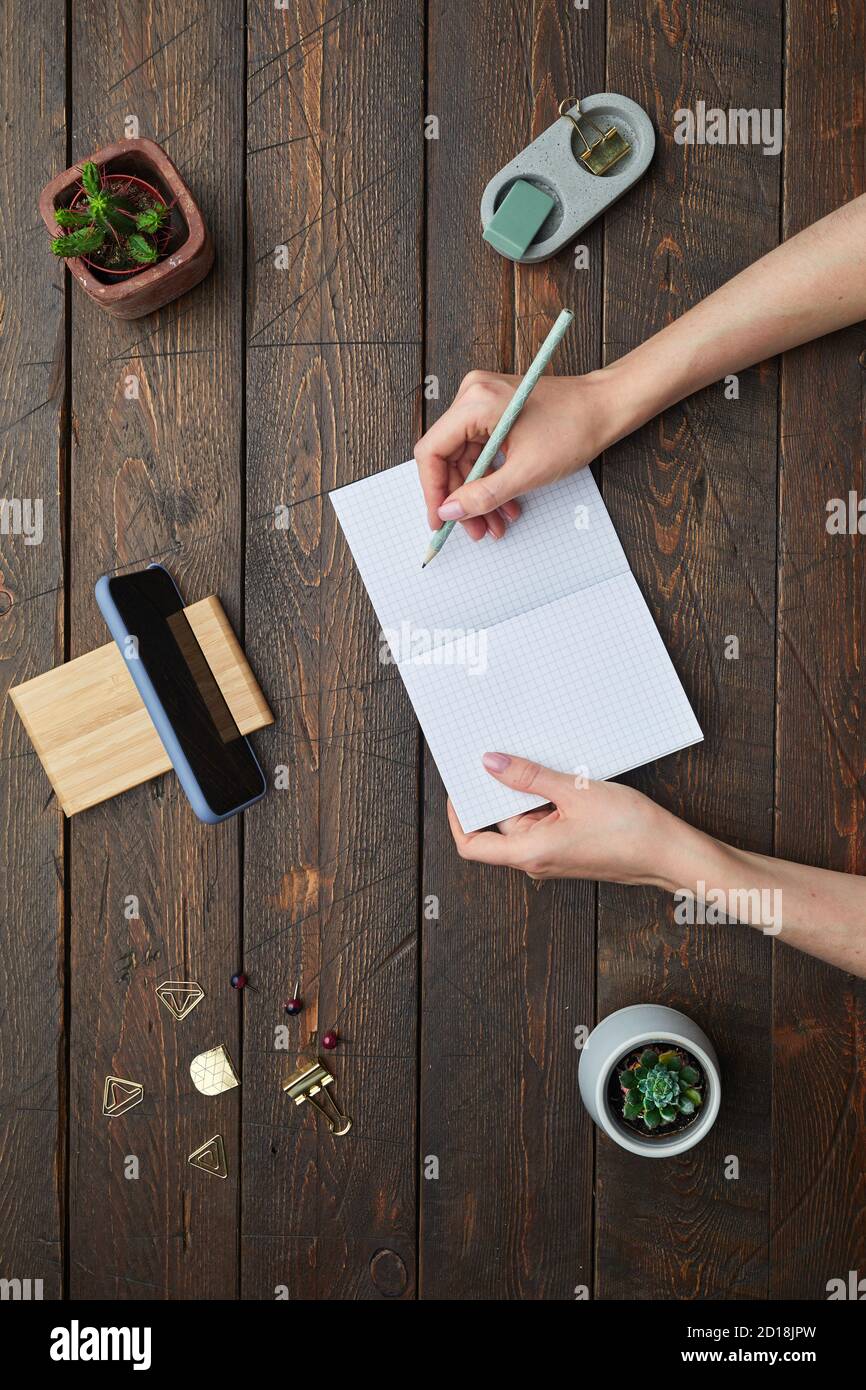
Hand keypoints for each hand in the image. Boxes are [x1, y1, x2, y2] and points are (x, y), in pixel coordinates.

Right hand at [414, 369, 623, 537]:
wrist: (606, 407)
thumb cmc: (575, 429)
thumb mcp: (526, 472)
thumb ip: (482, 495)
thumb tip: (448, 511)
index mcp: (474, 402)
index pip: (432, 451)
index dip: (433, 491)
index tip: (439, 521)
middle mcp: (472, 395)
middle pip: (448, 457)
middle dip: (462, 498)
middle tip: (475, 530)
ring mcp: (483, 400)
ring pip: (466, 458)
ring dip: (478, 494)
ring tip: (494, 524)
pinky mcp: (495, 409)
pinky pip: (481, 450)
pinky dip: (491, 478)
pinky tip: (504, 504)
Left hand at [447, 752, 684, 886]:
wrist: (669, 853)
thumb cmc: (628, 829)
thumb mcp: (574, 792)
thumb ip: (529, 777)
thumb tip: (491, 763)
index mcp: (529, 853)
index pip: (472, 845)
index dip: (458, 816)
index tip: (460, 786)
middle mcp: (536, 860)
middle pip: (499, 825)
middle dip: (497, 793)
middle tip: (498, 756)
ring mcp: (553, 855)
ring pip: (524, 821)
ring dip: (526, 794)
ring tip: (537, 762)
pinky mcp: (569, 848)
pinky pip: (545, 822)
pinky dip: (544, 800)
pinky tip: (558, 778)